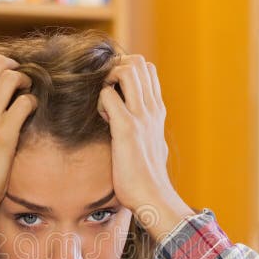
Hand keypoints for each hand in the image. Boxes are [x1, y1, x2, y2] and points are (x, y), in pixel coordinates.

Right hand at [0, 52, 36, 219]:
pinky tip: (30, 113)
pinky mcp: (3, 134)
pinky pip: (24, 103)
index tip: (8, 75)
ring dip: (25, 82)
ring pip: (10, 77)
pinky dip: (32, 103)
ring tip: (26, 95)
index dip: (0, 63)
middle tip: (21, 83)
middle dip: (14, 68)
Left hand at [97, 55, 194, 241]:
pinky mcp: (127, 128)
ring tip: (104, 103)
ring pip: (127, 70)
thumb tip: (142, 126)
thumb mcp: (152, 144)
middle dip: (115, 69)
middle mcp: (152, 108)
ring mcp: (141, 116)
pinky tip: (101, 118)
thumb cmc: (147, 176)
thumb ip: (147, 129)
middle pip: (138, 62)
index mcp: (158, 111)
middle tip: (105, 93)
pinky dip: (100, 101)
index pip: (148, 70)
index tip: (115, 91)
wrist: (153, 196)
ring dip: (108, 79)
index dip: (127, 71)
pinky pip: (108, 96)